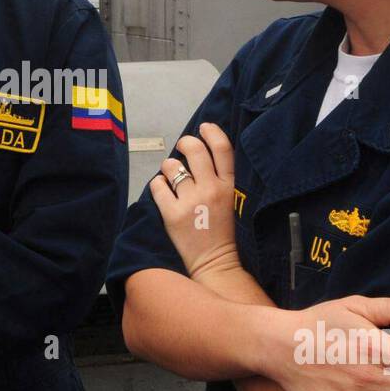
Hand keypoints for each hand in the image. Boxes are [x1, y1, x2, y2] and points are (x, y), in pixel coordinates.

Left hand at [149, 122, 239, 279]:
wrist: (216, 262)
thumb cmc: (223, 230)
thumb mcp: (232, 200)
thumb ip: (220, 178)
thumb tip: (199, 152)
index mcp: (230, 186)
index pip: (222, 148)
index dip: (212, 132)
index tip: (204, 127)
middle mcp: (211, 189)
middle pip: (194, 149)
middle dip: (185, 143)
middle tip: (183, 148)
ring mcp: (191, 201)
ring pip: (172, 166)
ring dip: (169, 166)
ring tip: (172, 176)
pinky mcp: (172, 214)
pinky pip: (157, 185)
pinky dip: (158, 184)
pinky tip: (164, 191)